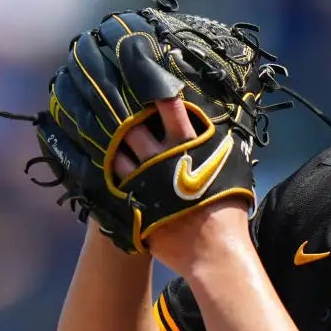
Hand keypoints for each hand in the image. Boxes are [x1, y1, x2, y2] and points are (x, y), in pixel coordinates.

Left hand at [111, 99, 248, 275]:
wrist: (212, 253)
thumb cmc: (228, 215)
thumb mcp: (234, 174)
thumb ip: (224, 152)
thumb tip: (227, 136)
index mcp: (187, 148)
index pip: (170, 109)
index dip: (156, 92)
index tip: (143, 78)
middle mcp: (160, 160)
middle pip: (134, 128)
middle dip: (124, 117)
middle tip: (110, 102)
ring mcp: (143, 182)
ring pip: (117, 155)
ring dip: (109, 145)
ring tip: (97, 132)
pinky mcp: (132, 204)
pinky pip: (112, 185)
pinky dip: (105, 174)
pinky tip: (96, 166)